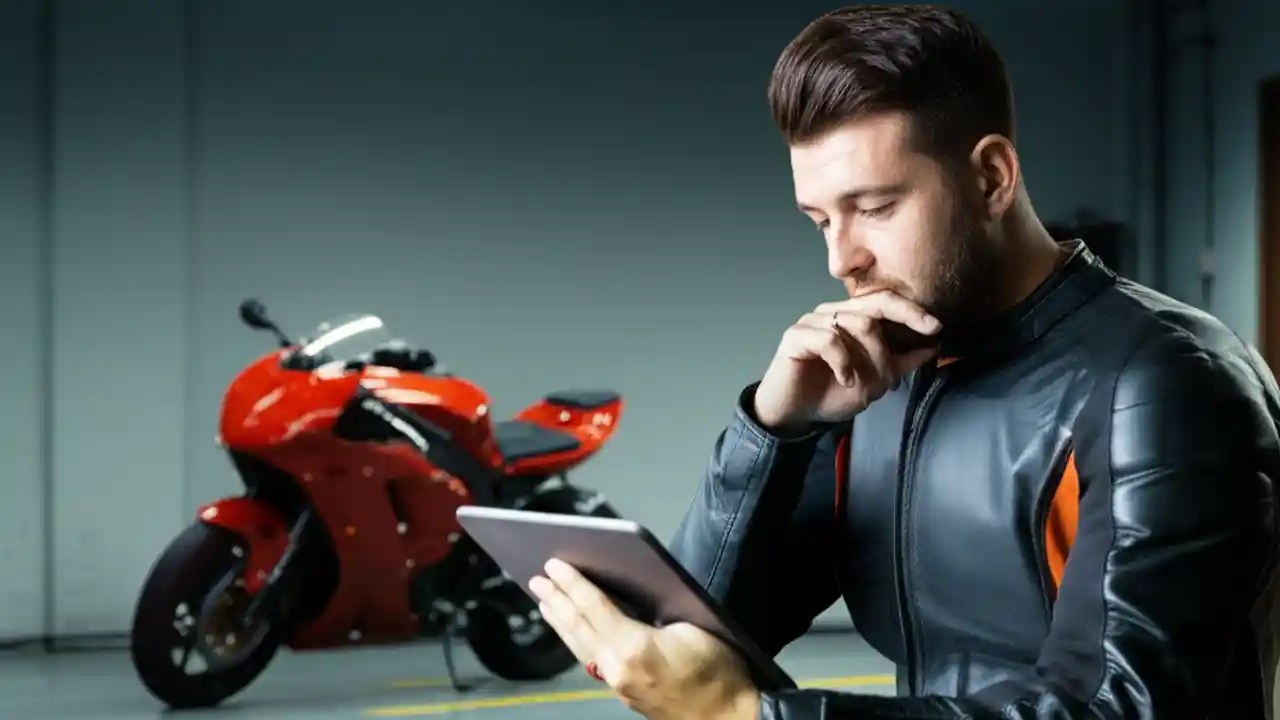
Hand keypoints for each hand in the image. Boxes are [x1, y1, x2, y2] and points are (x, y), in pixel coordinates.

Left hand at [529, 558, 760, 719]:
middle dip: (556, 600)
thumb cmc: (719, 668)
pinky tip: (571, 632)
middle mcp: (616, 666)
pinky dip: (576, 640)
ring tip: (543, 601)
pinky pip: (591, 660)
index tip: (554, 564)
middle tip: (536, 578)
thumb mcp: (690, 627)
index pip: (594, 606)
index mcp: (633, 646)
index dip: (573, 583)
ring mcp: (616, 684)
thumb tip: (628, 596)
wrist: (729, 718)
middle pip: (579, 627)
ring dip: (560, 622)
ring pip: (580, 647)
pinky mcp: (623, 694)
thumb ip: (653, 612)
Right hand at [753, 290, 940, 433]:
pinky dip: (844, 363)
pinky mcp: (796, 335)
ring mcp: (814, 321)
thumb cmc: (829, 394)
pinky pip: (831, 340)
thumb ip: (899, 363)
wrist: (794, 414)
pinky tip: (845, 380)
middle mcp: (834, 312)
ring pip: (859, 324)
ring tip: (862, 384)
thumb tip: (933, 347)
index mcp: (851, 317)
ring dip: (870, 359)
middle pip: (876, 305)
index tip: (936, 327)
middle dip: (902, 324)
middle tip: (924, 337)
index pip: (886, 301)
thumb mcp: (874, 382)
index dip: (911, 310)